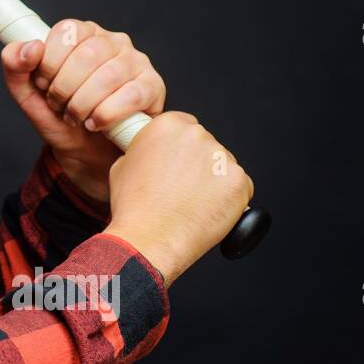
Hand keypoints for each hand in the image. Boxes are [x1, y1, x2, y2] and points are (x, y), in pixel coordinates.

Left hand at [0, 19, 165, 202]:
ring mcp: (137, 62)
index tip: (43, 85)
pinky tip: (96, 124)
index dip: (49, 63)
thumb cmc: (59, 117)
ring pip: (110, 74)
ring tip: (76, 117)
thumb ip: (15, 65)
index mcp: (82, 34)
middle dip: (64, 88)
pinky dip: (106, 114)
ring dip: (83, 104)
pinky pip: (131, 95)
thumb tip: (29, 47)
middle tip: (59, 106)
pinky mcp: (153, 87)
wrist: (84, 154)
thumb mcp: (27, 93)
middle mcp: (113, 41)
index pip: (66, 31)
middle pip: (87, 54)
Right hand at [103, 111, 252, 286]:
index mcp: (168, 125)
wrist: (148, 238)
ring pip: (223, 166)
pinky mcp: (240, 182)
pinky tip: (208, 211)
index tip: (177, 161)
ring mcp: (222, 158)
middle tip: (183, 187)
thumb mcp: (123, 165)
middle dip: (198, 163)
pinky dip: (229, 199)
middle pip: (206, 144)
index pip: (184, 125)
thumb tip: (154, 154)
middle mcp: (197, 135)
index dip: (180, 147)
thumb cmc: (133, 207)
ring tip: (193, 203)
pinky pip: (239, 187)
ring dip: (213, 180)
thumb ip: (144, 150)